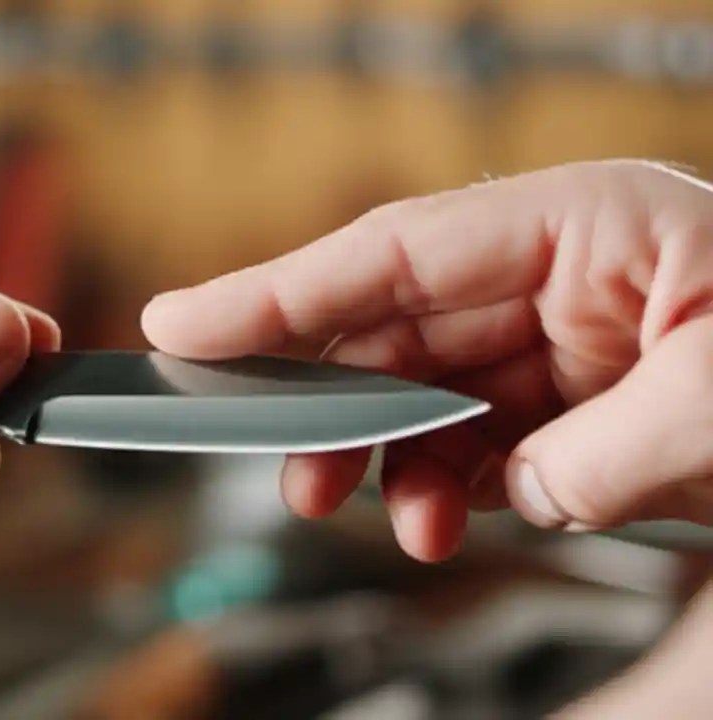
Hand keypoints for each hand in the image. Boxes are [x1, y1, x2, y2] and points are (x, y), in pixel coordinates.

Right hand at [143, 160, 712, 561]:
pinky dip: (442, 483)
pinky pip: (465, 432)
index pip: (396, 252)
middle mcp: (552, 267)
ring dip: (386, 460)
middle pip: (388, 322)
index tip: (185, 328)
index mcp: (584, 221)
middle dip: (327, 402)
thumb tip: (513, 484)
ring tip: (392, 520)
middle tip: (287, 470)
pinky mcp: (563, 393)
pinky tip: (449, 518)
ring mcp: (553, 331)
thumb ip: (612, 443)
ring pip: (415, 387)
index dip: (279, 292)